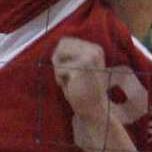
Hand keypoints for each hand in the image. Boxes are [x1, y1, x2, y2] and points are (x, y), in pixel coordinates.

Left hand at [52, 37, 111, 151]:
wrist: (93, 109)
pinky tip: (71, 87)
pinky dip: (60, 80)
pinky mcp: (80, 67)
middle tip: (66, 76)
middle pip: (62, 44)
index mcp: (95, 49)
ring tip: (69, 81)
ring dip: (59, 70)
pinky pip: (59, 69)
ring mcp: (88, 58)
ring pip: (59, 54)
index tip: (68, 71)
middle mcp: (94, 50)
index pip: (66, 41)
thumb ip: (72, 55)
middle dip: (58, 61)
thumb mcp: (79, 68)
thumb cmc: (83, 90)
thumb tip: (56, 46)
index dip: (60, 55)